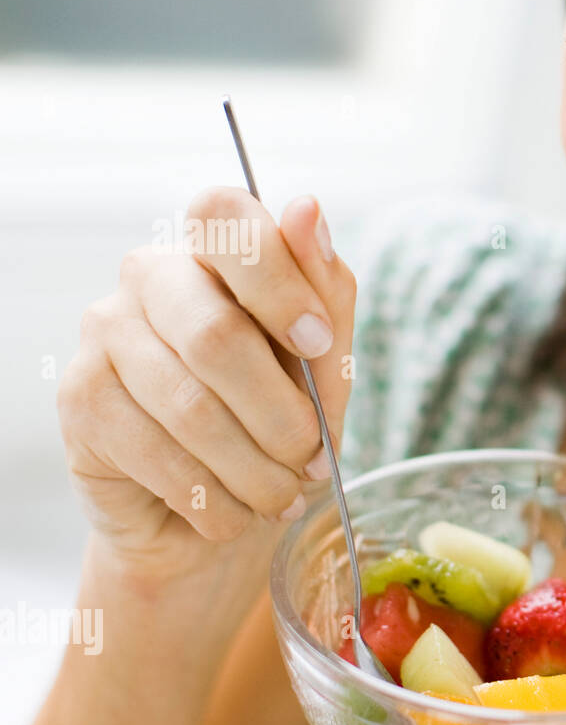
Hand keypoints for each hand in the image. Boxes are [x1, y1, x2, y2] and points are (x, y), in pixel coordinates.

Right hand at [58, 188, 355, 622]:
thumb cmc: (275, 426)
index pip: (224, 216)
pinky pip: (156, 452)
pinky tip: (231, 511)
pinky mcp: (79, 398)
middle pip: (216, 331)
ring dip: (254, 468)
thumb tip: (308, 208)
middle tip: (311, 458)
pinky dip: (212, 497)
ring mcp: (104, 332)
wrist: (212, 516)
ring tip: (280, 495)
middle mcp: (149, 275)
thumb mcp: (325, 368)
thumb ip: (327, 295)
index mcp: (213, 249)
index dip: (279, 282)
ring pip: (191, 405)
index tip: (318, 346)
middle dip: (281, 414)